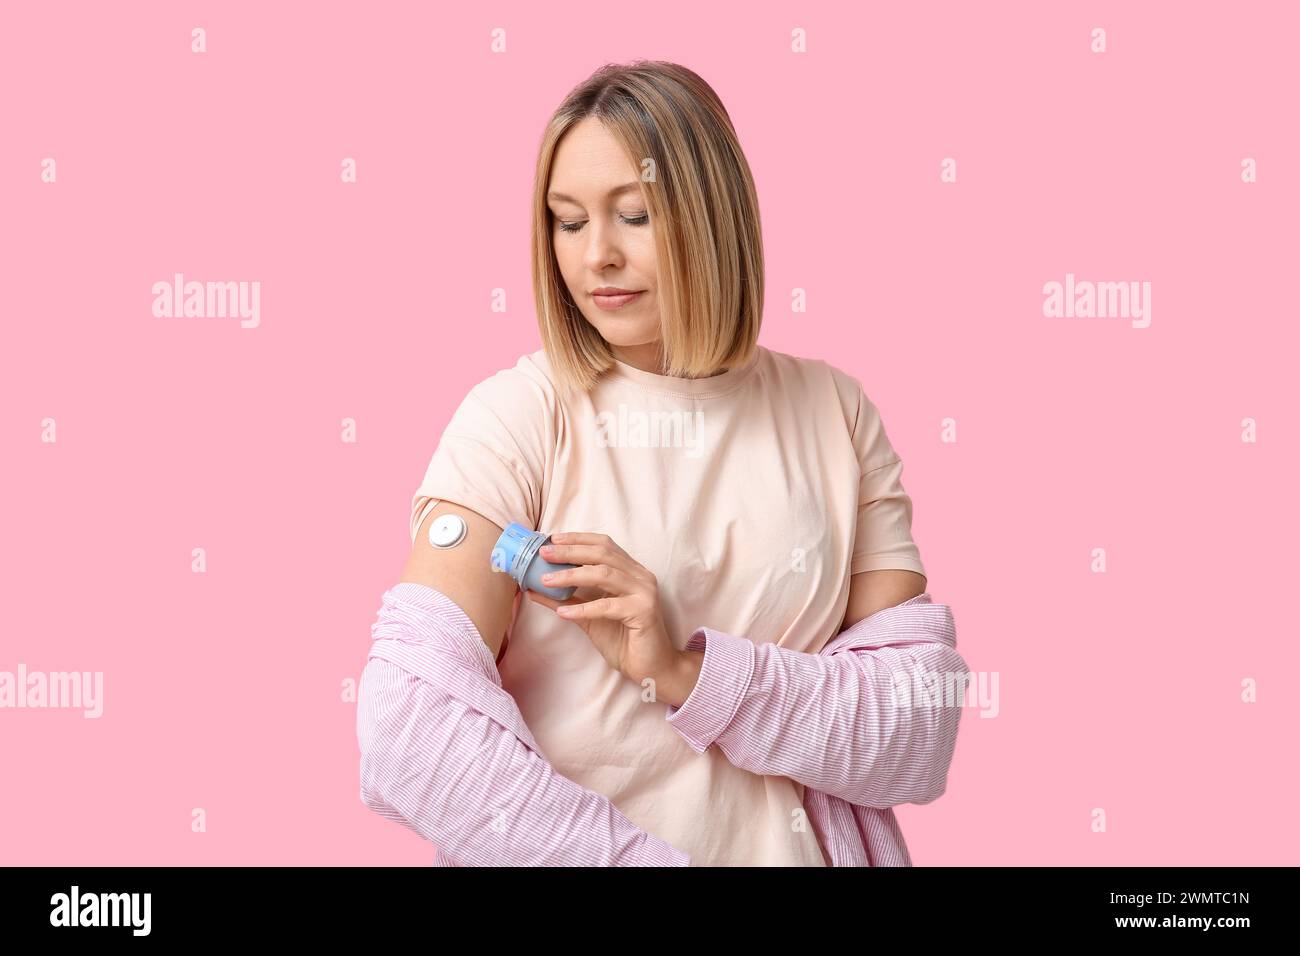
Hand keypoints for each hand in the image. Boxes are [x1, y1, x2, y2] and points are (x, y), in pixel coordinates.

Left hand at [525, 532, 683, 691]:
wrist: (651, 667)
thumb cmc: (622, 640)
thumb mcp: (589, 616)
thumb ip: (567, 600)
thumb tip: (535, 589)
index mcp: (631, 571)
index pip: (604, 545)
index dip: (578, 539)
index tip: (552, 539)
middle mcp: (640, 576)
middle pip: (602, 554)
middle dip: (570, 551)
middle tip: (544, 553)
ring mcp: (644, 593)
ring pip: (604, 575)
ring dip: (571, 576)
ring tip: (546, 581)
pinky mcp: (643, 612)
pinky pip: (608, 606)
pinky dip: (583, 608)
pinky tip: (563, 613)